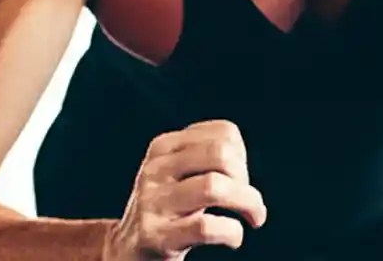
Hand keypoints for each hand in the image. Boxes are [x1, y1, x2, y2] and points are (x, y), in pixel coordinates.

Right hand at [104, 120, 266, 260]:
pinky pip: (205, 227)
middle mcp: (156, 169)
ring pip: (213, 187)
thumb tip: (244, 171)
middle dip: (245, 178)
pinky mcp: (155, 236)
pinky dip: (231, 232)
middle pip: (220, 154)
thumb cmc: (167, 210)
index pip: (224, 133)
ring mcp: (153, 202)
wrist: (127, 251)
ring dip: (247, 202)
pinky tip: (234, 238)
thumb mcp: (179, 173)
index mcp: (164, 147)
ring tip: (255, 217)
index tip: (238, 180)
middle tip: (248, 200)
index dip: (243, 158)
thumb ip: (208, 159)